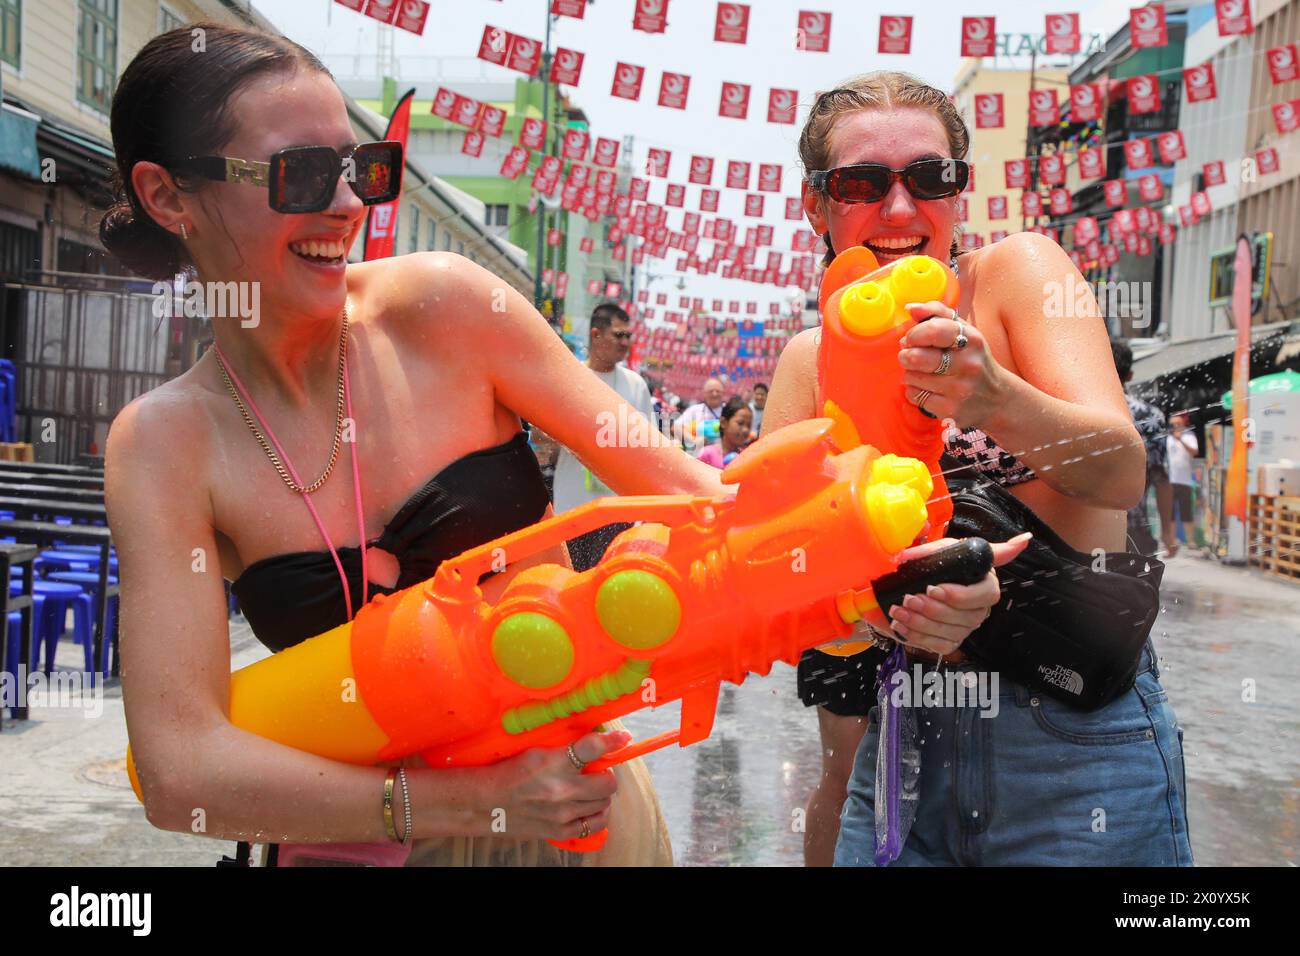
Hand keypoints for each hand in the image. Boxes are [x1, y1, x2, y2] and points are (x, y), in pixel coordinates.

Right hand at [485, 728, 627, 841]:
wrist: (485, 804)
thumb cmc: (509, 772)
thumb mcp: (536, 752)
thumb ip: (564, 749)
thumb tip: (593, 742)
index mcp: (553, 763)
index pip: (592, 748)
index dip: (612, 741)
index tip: (622, 738)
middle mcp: (561, 789)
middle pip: (607, 782)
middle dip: (606, 774)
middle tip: (597, 771)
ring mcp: (562, 813)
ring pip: (604, 802)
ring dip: (601, 794)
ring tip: (590, 789)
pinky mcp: (560, 831)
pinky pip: (595, 824)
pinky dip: (598, 813)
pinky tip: (589, 806)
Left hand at [866, 533, 1032, 656]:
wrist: (898, 589)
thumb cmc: (923, 567)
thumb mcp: (932, 552)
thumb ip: (950, 549)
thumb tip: (1012, 542)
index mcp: (981, 581)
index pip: (988, 592)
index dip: (963, 595)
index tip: (935, 588)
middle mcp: (978, 606)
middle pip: (969, 616)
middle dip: (935, 609)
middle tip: (910, 598)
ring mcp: (965, 626)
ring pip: (952, 632)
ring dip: (922, 622)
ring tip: (899, 610)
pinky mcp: (950, 641)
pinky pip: (940, 645)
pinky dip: (917, 635)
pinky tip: (901, 624)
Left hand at [897, 302, 1008, 427]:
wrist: (997, 398)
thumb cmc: (973, 359)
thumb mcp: (964, 332)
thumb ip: (937, 314)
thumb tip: (910, 309)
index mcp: (971, 340)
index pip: (934, 330)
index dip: (914, 334)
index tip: (911, 338)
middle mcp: (968, 365)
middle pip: (917, 357)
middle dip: (906, 355)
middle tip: (909, 356)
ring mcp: (959, 389)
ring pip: (912, 377)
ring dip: (910, 374)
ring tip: (923, 373)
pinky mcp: (950, 410)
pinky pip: (915, 396)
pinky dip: (914, 391)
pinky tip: (927, 389)